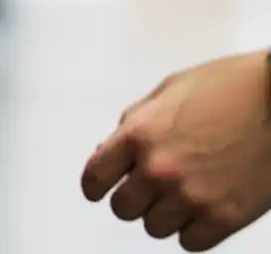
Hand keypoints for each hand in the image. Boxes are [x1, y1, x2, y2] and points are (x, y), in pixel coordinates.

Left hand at [82, 51, 270, 250]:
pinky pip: (190, 243)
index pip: (94, 178)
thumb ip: (134, 122)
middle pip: (123, 209)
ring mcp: (192, 196)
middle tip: (151, 188)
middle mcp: (159, 169)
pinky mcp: (225, 217)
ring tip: (185, 193)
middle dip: (133, 199)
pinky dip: (194, 230)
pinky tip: (204, 209)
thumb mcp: (169, 91)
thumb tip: (108, 149)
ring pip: (154, 228)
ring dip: (164, 214)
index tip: (101, 189)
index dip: (96, 186)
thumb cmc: (232, 87)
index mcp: (139, 134)